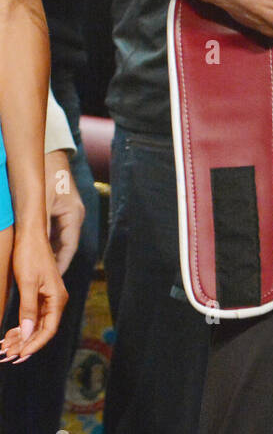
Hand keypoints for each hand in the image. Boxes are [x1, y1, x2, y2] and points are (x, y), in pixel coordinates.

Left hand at [1, 225, 66, 361]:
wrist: (29, 234)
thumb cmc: (29, 255)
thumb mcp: (27, 283)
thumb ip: (28, 309)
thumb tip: (27, 334)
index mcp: (57, 299)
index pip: (48, 330)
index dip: (33, 345)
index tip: (18, 355)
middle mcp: (56, 300)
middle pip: (42, 330)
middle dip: (25, 344)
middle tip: (7, 355)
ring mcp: (49, 298)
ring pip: (36, 325)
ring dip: (22, 337)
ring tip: (5, 347)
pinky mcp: (41, 294)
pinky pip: (33, 316)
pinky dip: (22, 326)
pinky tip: (10, 334)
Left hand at [45, 149, 84, 275]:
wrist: (50, 154)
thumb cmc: (47, 175)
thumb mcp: (42, 202)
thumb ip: (41, 224)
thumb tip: (37, 249)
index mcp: (74, 215)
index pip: (70, 248)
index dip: (60, 265)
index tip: (51, 280)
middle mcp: (75, 216)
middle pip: (66, 245)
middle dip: (55, 262)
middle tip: (43, 278)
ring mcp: (69, 213)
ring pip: (60, 239)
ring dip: (50, 251)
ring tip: (39, 268)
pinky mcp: (61, 209)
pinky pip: (55, 230)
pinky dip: (47, 240)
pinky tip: (36, 248)